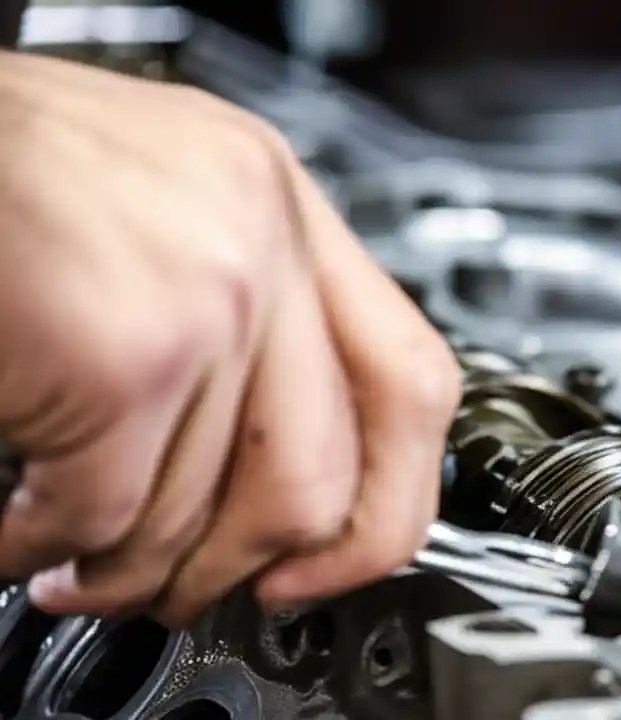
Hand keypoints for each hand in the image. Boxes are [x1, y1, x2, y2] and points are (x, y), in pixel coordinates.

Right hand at [0, 51, 460, 625]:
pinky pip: (108, 516)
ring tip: (75, 561)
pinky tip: (17, 534)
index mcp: (280, 205)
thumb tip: (267, 446)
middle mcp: (264, 243)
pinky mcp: (126, 359)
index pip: (413, 382)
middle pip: (325, 475)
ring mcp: (206, 300)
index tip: (332, 554)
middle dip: (246, 566)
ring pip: (206, 514)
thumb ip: (240, 304)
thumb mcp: (164, 198)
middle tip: (190, 588)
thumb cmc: (6, 166)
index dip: (388, 501)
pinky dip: (47, 549)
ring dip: (127, 570)